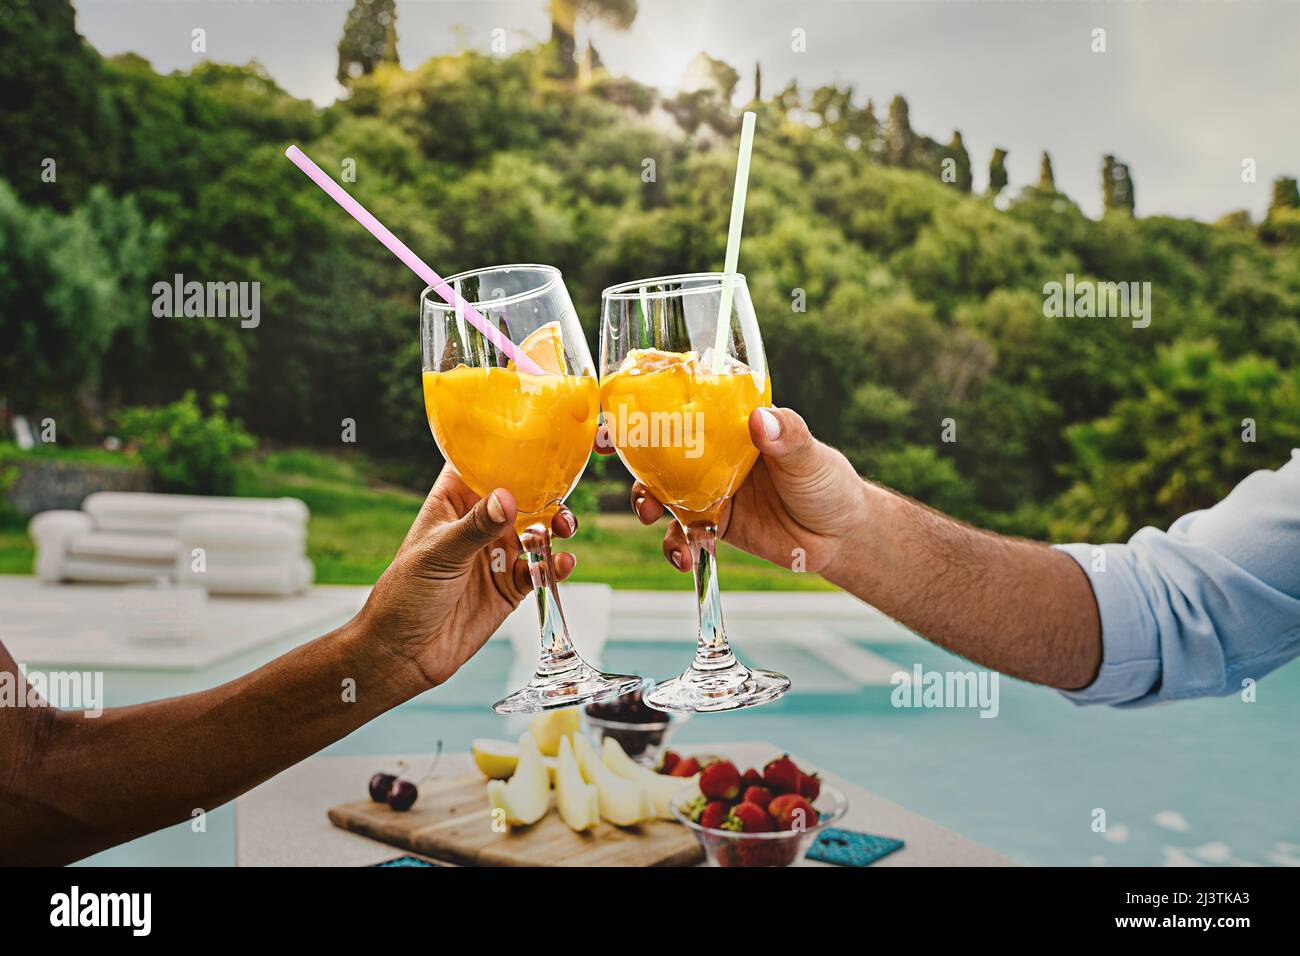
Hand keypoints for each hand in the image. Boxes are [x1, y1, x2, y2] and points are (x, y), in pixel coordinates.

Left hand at [354, 465, 576, 687]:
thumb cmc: (405, 595)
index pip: (481, 464)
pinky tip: (559, 565)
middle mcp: (478, 524)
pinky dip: (554, 565)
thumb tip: (507, 499)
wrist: (405, 652)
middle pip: (521, 496)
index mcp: (452, 503)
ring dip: (555, 528)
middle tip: (560, 500)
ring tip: (564, 530)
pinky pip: (541, 569)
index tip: (540, 442)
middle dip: (545, 494)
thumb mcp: (439, 554)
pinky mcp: (510, 586)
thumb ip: (475, 527)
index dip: (507, 451)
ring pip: (537, 531)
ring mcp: (496, 554)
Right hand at [601, 407, 865, 575]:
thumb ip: (788, 438)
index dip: (645, 405)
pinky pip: (680, 536)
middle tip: (611, 457)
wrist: (840, 537)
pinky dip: (675, 548)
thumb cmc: (828, 482)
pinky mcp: (712, 526)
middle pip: (657, 450)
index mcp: (729, 425)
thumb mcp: (811, 457)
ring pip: (660, 493)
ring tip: (650, 514)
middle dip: (630, 455)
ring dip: (645, 502)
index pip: (683, 406)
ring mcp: (707, 491)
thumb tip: (762, 420)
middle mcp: (711, 455)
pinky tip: (687, 557)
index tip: (617, 408)